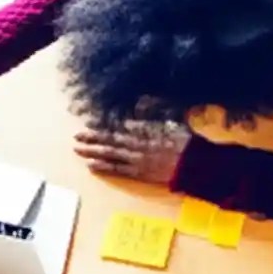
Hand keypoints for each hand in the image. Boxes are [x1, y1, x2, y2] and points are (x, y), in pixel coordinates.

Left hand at [74, 120, 189, 183]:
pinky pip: (118, 170)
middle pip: (110, 138)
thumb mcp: (173, 118)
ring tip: (77, 149)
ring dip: (92, 151)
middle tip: (76, 135)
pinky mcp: (139, 173)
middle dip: (92, 137)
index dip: (102, 122)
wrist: (195, 164)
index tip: (89, 120)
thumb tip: (141, 100)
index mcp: (145, 128)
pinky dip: (103, 168)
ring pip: (110, 154)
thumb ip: (155, 109)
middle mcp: (137, 143)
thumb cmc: (187, 141)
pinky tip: (90, 166)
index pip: (118, 124)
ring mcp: (137, 159)